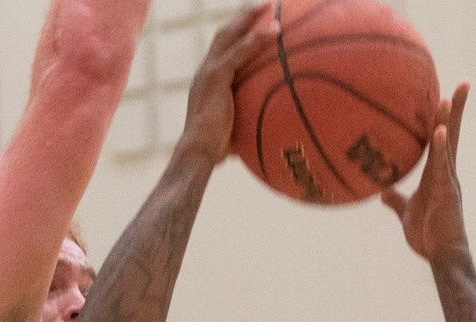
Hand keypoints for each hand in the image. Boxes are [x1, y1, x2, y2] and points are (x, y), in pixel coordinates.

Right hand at [177, 2, 279, 166]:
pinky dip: (258, 39)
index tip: (254, 25)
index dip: (237, 35)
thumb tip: (267, 132)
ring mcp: (208, 72)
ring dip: (250, 17)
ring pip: (230, 35)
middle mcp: (205, 71)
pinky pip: (241, 51)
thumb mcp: (233, 131)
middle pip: (224, 34)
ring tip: (271, 5)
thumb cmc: (215, 151)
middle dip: (244, 17)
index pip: (222, 51)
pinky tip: (277, 31)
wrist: (198, 152)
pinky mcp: (216, 76)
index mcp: (207, 81)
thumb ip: (246, 123)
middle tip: (265, 5)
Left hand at [382, 83, 470, 263]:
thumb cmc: (428, 236)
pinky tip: (439, 130)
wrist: (441, 256)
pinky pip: (442, 166)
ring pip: (448, 145)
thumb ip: (396, 200)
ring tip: (447, 96)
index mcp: (439, 175)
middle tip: (463, 83)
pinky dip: (441, 147)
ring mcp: (448, 181)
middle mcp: (447, 173)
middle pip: (452, 134)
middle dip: (456, 109)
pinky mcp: (446, 192)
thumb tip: (381, 191)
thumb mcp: (407, 213)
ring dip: (447, 121)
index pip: (442, 140)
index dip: (444, 119)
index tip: (445, 95)